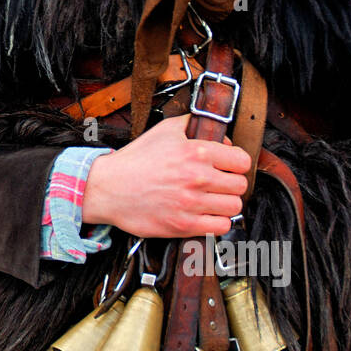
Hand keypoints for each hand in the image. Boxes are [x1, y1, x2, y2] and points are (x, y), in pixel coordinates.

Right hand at [81, 114, 250, 238]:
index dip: (236, 163)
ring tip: (212, 199)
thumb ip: (193, 124)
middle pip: (240, 185)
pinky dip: (217, 221)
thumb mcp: (164, 130)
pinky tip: (206, 214)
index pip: (241, 161)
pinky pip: (221, 226)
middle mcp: (197, 178)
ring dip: (225, 203)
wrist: (108, 188)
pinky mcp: (184, 225)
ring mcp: (191, 203)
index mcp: (196, 152)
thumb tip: (219, 133)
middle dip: (231, 183)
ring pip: (234, 207)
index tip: (229, 166)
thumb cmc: (135, 160)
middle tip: (219, 183)